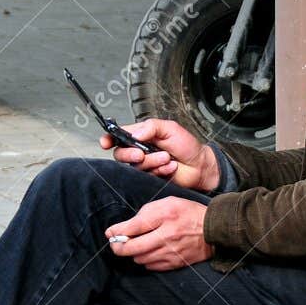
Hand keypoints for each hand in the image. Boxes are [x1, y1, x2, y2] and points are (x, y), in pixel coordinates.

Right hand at [100, 118, 219, 191]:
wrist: (200, 166)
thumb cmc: (187, 145)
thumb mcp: (170, 128)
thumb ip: (151, 127)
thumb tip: (134, 133)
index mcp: (141, 135)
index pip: (119, 136)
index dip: (109, 139)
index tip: (105, 142)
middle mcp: (140, 150)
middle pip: (120, 154)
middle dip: (129, 155)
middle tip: (142, 154)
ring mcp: (145, 165)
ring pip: (135, 166)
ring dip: (152, 162)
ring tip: (167, 158)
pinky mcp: (151, 178)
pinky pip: (147, 175)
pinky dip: (160, 170)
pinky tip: (171, 166)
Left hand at [105, 197, 214, 270]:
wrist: (213, 230)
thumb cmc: (187, 213)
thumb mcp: (167, 203)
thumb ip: (146, 212)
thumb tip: (125, 227)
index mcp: (164, 216)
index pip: (132, 227)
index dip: (116, 232)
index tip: (110, 233)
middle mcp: (166, 236)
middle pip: (131, 248)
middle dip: (118, 247)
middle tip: (116, 244)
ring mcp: (170, 252)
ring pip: (139, 258)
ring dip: (134, 253)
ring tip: (137, 245)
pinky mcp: (174, 263)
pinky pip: (150, 266)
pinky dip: (146, 260)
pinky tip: (150, 252)